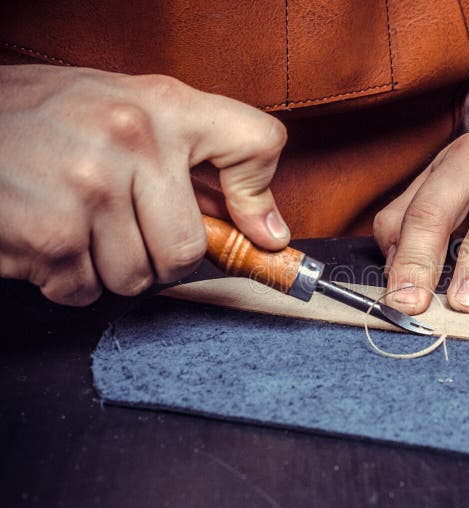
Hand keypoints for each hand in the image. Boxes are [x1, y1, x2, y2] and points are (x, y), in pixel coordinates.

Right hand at [0, 64, 287, 305]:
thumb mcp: (134, 111)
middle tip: (123, 228)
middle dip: (156, 256)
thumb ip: (204, 159)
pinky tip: (48, 237)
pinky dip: (66, 278)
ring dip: (107, 268)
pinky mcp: (50, 235)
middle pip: (187, 251)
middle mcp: (132, 139)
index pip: (257, 144)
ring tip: (79, 224)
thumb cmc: (52, 119)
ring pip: (137, 278)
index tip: (261, 237)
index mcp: (163, 105)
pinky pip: (85, 291)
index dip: (260, 202)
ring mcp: (90, 188)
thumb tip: (270, 233)